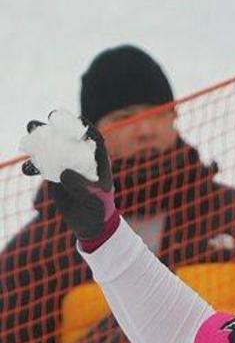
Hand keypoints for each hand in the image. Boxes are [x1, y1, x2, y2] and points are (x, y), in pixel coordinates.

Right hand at [20, 111, 114, 241]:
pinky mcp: (55, 175)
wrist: (89, 224)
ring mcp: (67, 165)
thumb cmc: (99, 209)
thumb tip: (63, 173)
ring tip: (28, 135)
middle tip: (44, 121)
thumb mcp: (94, 199)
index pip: (94, 138)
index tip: (76, 118)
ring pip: (51, 148)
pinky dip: (33, 166)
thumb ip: (81, 186)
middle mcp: (82, 159)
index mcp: (98, 161)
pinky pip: (41, 166)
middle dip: (55, 127)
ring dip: (38, 140)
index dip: (86, 126)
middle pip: (68, 138)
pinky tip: (27, 170)